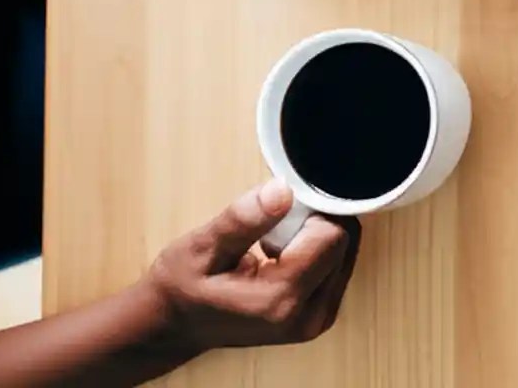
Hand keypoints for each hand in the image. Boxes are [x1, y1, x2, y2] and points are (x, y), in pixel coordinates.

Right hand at [143, 179, 360, 348]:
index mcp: (281, 300)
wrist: (174, 327)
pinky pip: (336, 267)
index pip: (332, 235)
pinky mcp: (321, 316)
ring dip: (314, 238)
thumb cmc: (181, 289)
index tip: (278, 211)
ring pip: (344, 253)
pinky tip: (281, 258)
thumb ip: (243, 220)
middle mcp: (309, 316)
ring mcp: (318, 320)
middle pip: (343, 243)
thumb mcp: (200, 247)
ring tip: (270, 246)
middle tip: (269, 231)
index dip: (309, 211)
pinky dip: (315, 253)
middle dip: (312, 224)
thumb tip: (282, 191)